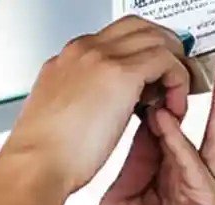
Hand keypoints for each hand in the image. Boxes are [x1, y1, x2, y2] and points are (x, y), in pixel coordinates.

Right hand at [1, 16, 190, 194]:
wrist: (35, 165)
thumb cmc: (43, 155)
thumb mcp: (58, 116)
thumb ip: (79, 100)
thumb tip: (99, 105)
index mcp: (67, 61)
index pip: (114, 39)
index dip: (139, 55)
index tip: (150, 78)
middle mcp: (83, 50)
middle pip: (138, 28)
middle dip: (163, 49)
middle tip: (173, 78)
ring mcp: (101, 57)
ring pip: (156, 39)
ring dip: (173, 66)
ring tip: (174, 98)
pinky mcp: (122, 74)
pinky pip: (166, 60)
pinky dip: (178, 81)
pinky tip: (172, 107)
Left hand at [98, 46, 214, 204]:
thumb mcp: (123, 196)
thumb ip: (136, 161)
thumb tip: (139, 125)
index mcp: (166, 175)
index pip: (169, 125)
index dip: (161, 97)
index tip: (153, 70)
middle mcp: (189, 177)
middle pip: (202, 121)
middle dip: (210, 87)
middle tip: (213, 54)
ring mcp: (203, 188)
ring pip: (209, 135)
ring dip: (203, 103)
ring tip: (188, 75)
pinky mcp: (210, 202)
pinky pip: (195, 163)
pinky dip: (180, 142)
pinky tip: (167, 123)